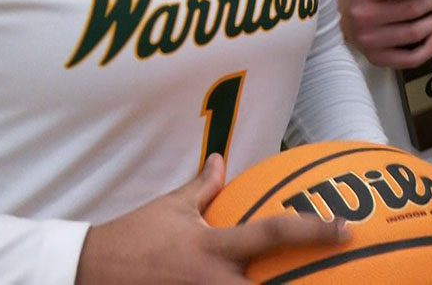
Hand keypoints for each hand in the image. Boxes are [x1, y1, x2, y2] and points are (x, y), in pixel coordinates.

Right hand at [77, 155, 348, 284]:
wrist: (84, 272)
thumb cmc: (132, 239)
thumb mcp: (171, 208)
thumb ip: (203, 188)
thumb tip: (220, 159)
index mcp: (213, 246)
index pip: (273, 233)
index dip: (314, 230)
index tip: (347, 228)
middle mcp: (212, 279)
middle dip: (305, 281)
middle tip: (345, 275)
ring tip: (324, 284)